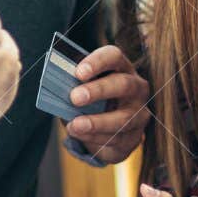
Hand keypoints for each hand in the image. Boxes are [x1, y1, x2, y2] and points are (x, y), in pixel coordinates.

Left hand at [64, 45, 150, 163]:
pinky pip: (117, 139)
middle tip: (75, 97)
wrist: (106, 130)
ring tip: (75, 125)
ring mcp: (139, 113)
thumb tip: (58, 91)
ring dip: (97, 122)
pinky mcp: (134, 136)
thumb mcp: (83, 90)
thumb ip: (74, 87)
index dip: (97, 62)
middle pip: (123, 84)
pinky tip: (80, 135)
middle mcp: (136, 88)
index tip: (79, 72)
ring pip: (123, 118)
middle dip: (98, 90)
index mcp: (121, 68)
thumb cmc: (92, 101)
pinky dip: (95, 138)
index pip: (114, 56)